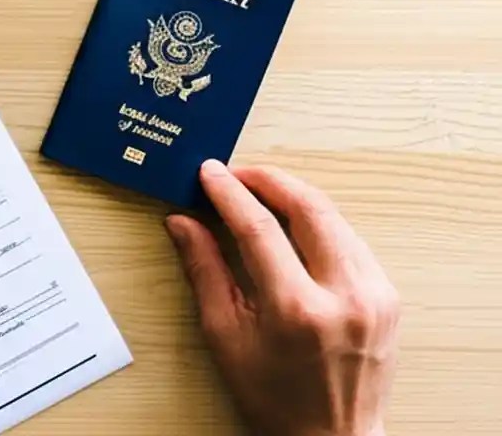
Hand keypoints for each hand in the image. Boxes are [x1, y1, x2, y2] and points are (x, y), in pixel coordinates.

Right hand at [166, 161, 398, 435]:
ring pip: (334, 218)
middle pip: (309, 207)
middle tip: (236, 174)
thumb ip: (205, 271)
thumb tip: (183, 223)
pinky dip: (320, 223)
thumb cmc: (274, 397)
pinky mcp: (388, 296)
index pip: (259, 228)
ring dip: (295, 197)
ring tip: (260, 195)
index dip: (229, 193)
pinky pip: (351, 240)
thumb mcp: (225, 336)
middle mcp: (344, 297)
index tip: (210, 174)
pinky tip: (295, 225)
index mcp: (297, 310)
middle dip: (268, 180)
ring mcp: (375, 295)